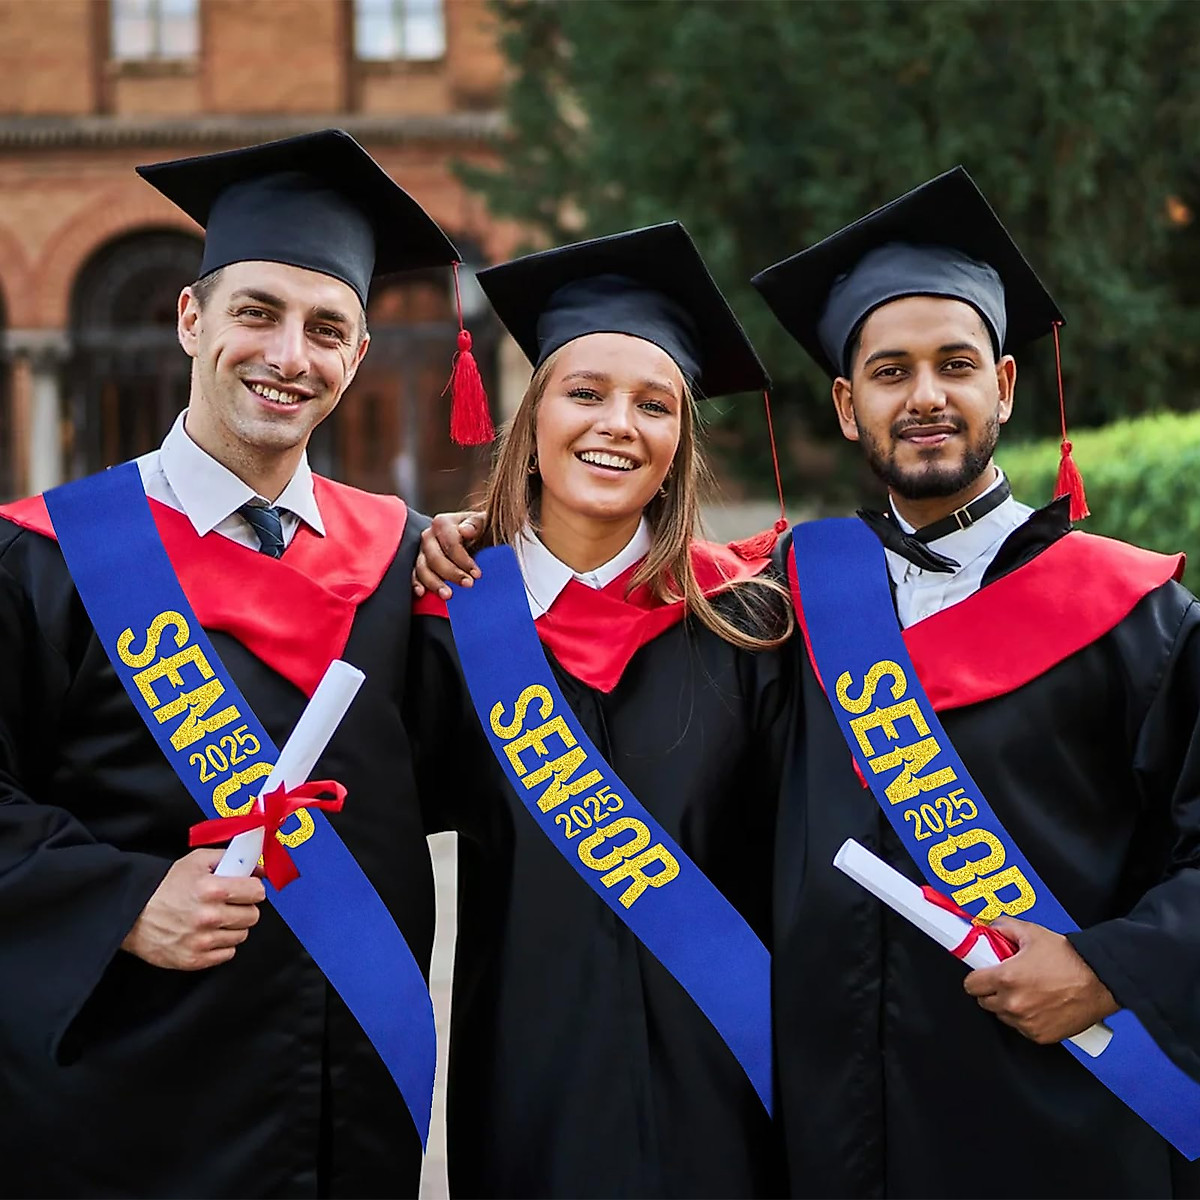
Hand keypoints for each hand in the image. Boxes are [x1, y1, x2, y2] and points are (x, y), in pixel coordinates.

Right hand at [120, 849, 264, 970]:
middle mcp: (209, 916)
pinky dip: (221, 945)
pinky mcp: (194, 959)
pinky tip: (208, 934)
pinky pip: (227, 954)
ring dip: (233, 927)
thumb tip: (260, 870)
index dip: (253, 889)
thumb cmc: (165, 885)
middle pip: (252, 916)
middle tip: (230, 904)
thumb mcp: (197, 861)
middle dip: (244, 908)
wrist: (131, 912)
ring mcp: (202, 941)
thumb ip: (232, 860)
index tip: (247, 889)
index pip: (257, 892)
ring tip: (216, 919)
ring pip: (241, 935)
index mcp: (213, 889)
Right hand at [412, 511, 485, 598]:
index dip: (464, 560)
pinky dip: (416, 584)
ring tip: (448, 595)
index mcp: (442, 523)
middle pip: (435, 557)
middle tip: (468, 584)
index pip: (450, 543)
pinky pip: (413, 575)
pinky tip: (422, 593)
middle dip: (452, 573)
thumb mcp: (483, 523)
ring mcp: (422, 551)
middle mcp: (428, 536)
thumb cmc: (480, 530)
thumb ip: (475, 524)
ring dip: (435, 583)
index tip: (477, 574)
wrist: (475, 537)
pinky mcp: (419, 565)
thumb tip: (465, 531)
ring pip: (422, 568)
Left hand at [963, 916, 1118, 1043]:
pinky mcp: (1041, 1036)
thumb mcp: (1032, 933)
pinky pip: (1022, 1028)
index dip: (976, 977)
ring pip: (1003, 1016)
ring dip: (1008, 1005)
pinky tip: (1038, 1004)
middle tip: (1007, 980)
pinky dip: (1026, 1019)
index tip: (982, 974)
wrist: (1100, 980)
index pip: (971, 985)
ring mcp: (1027, 1022)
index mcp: (1006, 978)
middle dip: (992, 990)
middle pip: (984, 1001)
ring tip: (1027, 990)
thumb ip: (1004, 927)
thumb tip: (991, 929)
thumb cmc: (1071, 959)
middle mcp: (1013, 1003)